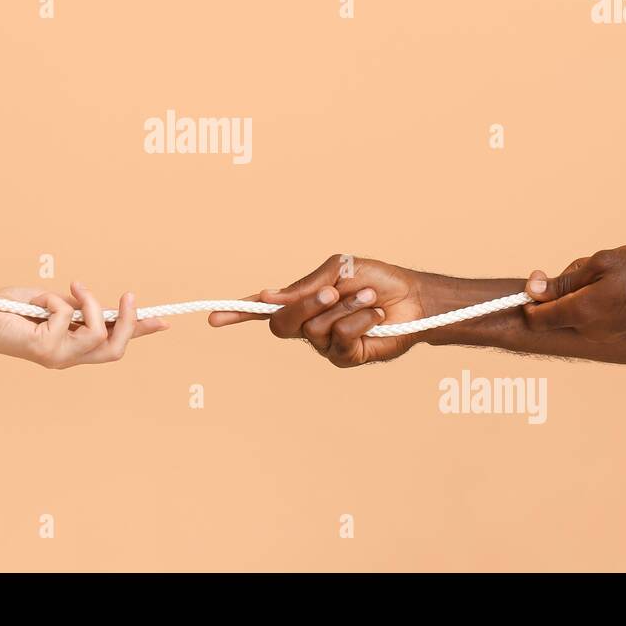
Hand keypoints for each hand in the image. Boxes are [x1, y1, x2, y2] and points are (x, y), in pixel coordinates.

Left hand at [0, 281, 168, 368]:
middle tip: (128, 295)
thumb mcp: (52, 303)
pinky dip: (56, 300)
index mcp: (72, 347)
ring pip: (98, 334)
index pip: (113, 343)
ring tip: (74, 287)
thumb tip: (98, 303)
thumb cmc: (8, 309)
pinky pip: (67, 316)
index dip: (140, 333)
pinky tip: (35, 303)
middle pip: (116, 349)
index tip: (164, 321)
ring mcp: (57, 356)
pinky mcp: (45, 348)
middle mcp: (68, 357)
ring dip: (92, 304)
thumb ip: (75, 307)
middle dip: (130, 322)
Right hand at [209, 254, 432, 366]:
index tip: (213, 318)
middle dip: (306, 305)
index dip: (237, 313)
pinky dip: (359, 321)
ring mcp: (324, 343)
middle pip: (281, 324)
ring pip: (313, 330)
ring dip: (344, 307)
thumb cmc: (374, 278)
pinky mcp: (344, 356)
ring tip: (367, 297)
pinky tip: (375, 315)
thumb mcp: (337, 269)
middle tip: (332, 291)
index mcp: (301, 300)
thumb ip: (305, 284)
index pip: (262, 309)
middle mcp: (307, 324)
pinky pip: (339, 339)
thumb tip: (268, 296)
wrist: (412, 296)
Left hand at [522, 244, 625, 341]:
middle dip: (564, 289)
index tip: (541, 277)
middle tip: (589, 267)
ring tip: (614, 275)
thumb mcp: (601, 262)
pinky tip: (623, 286)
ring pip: (578, 312)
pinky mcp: (620, 335)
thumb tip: (533, 290)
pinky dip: (598, 301)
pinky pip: (596, 317)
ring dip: (584, 292)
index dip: (530, 299)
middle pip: (557, 312)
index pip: (536, 319)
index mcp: (582, 312)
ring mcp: (607, 336)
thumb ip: (564, 280)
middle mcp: (591, 331)